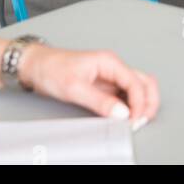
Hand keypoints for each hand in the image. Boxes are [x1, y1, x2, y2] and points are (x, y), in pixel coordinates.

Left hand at [18, 45, 159, 127]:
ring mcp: (110, 76)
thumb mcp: (74, 88)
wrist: (35, 65)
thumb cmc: (52, 69)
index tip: (134, 120)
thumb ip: (100, 102)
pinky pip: (125, 94)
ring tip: (136, 120)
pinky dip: (130, 105)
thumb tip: (122, 113)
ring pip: (138, 88)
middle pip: (144, 82)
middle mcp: (114, 68)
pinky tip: (124, 116)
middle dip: (148, 102)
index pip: (136, 83)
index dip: (139, 103)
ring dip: (142, 103)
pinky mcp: (105, 85)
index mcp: (110, 62)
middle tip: (142, 121)